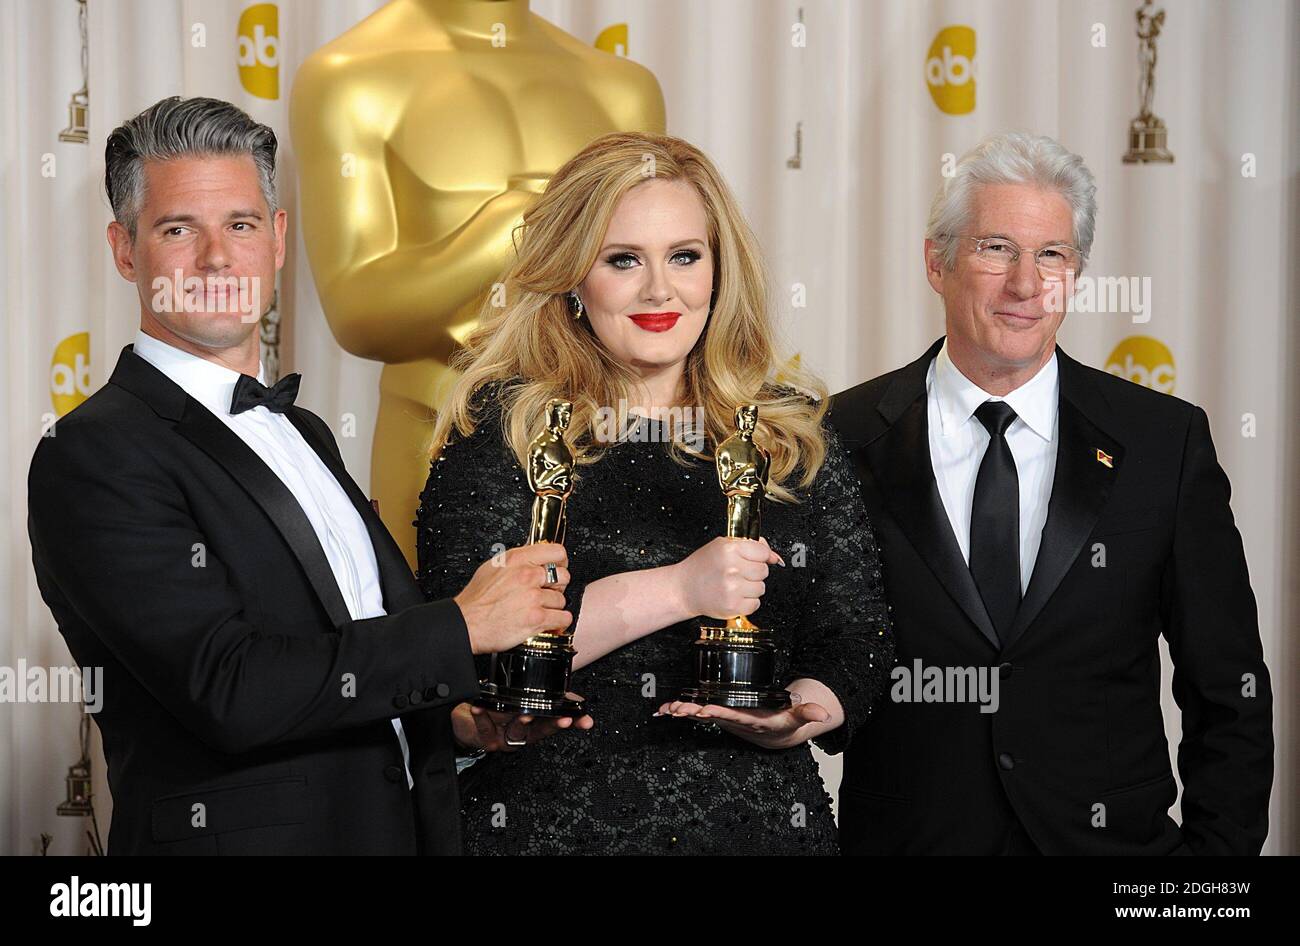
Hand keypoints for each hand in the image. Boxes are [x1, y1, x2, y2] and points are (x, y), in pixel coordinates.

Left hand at [451, 699, 592, 752]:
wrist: (468, 718)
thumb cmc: (496, 709)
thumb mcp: (520, 701)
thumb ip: (543, 696)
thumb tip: (566, 686)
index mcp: (534, 722)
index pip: (558, 720)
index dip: (574, 720)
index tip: (585, 720)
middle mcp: (523, 731)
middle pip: (542, 729)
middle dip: (554, 724)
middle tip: (564, 719)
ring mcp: (506, 737)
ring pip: (517, 730)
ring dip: (522, 722)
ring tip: (525, 714)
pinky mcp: (487, 738)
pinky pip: (485, 727)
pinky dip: (483, 716)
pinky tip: (480, 706)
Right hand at [454, 544, 570, 654]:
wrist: (466, 624)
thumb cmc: (475, 600)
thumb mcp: (493, 567)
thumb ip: (517, 561)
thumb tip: (533, 557)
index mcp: (517, 559)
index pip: (556, 551)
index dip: (560, 562)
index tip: (559, 568)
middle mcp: (527, 575)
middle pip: (563, 576)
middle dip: (556, 586)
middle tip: (545, 593)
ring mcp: (533, 597)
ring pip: (561, 599)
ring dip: (553, 607)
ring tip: (538, 610)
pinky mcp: (537, 618)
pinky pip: (563, 617)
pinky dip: (558, 622)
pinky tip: (548, 622)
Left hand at [654, 694, 829, 749]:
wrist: (776, 733)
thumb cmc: (785, 721)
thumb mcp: (798, 716)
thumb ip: (808, 713)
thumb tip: (824, 713)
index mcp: (752, 721)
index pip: (734, 716)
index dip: (719, 713)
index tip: (705, 709)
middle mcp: (735, 721)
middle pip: (711, 717)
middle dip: (693, 713)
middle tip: (677, 709)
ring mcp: (725, 719)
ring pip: (700, 715)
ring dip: (682, 712)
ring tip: (665, 709)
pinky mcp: (719, 715)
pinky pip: (697, 712)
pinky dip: (680, 711)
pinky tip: (664, 709)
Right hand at [672, 536, 783, 619]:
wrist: (684, 589)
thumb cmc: (702, 567)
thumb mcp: (722, 545)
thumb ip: (750, 545)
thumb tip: (773, 555)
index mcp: (729, 549)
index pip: (763, 552)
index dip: (761, 556)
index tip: (755, 559)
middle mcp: (731, 568)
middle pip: (763, 571)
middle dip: (754, 572)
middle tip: (739, 573)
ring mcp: (732, 589)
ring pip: (761, 588)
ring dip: (751, 588)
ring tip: (734, 585)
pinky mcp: (733, 606)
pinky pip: (755, 604)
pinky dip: (747, 602)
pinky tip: (734, 596)